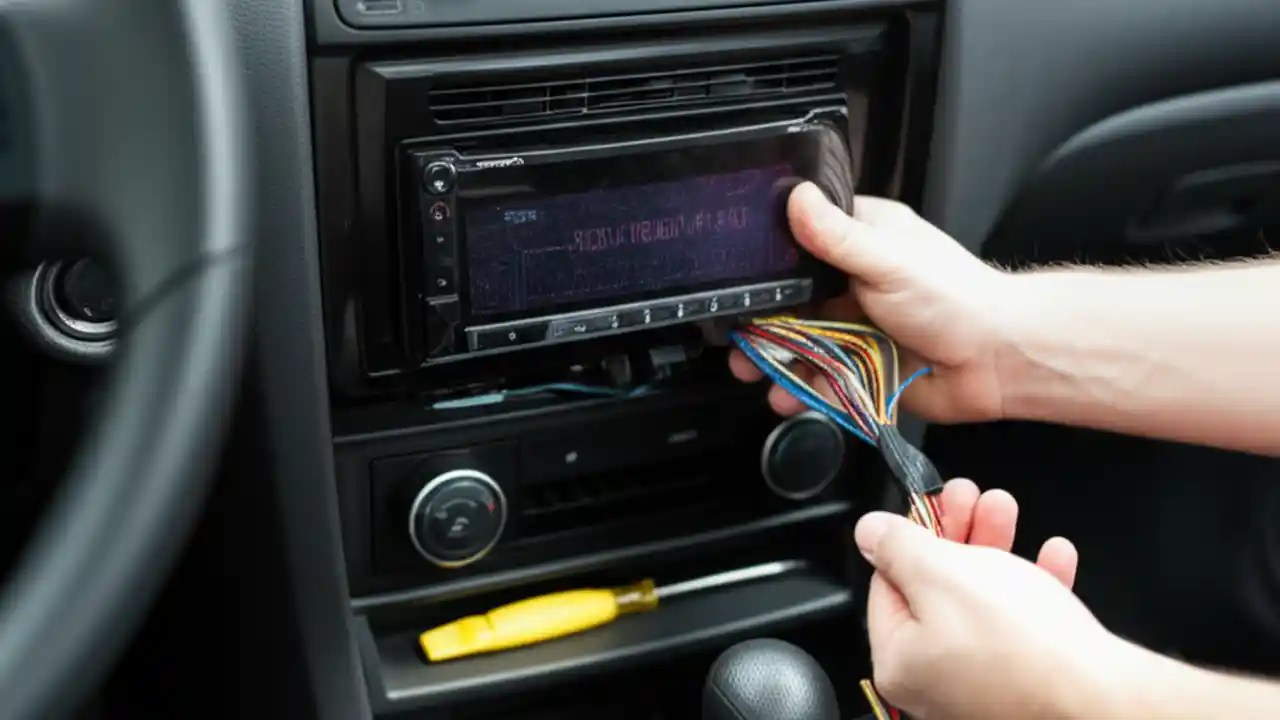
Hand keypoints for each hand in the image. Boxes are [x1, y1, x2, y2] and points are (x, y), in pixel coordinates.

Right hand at [729, 184, 1013, 421]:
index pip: (802, 240)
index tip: (736, 276)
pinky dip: (801, 389)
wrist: (998, 361)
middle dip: (760, 320)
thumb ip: (836, 235)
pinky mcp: (864, 367)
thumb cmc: (954, 298)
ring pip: (801, 342)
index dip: (769, 258)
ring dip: (774, 359)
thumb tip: (796, 196)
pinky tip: (785, 397)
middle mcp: (856, 281)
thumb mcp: (887, 259)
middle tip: (733, 337)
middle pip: (793, 298)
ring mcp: (858, 326)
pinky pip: (821, 378)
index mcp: (863, 241)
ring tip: (750, 372)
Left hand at [858, 479, 1111, 719]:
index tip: (933, 505)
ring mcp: (984, 688)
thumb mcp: (940, 573)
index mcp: (899, 662)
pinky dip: (1036, 588)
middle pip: (937, 591)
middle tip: (972, 494)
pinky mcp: (1030, 687)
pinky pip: (1024, 629)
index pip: (887, 587)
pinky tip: (1054, 555)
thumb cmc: (1015, 637)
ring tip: (1006, 506)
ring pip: (982, 602)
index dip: (910, 539)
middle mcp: (934, 684)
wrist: (1103, 699)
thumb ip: (897, 546)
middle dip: (958, 533)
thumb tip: (868, 531)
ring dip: (995, 548)